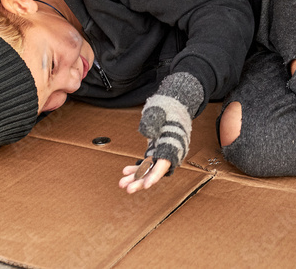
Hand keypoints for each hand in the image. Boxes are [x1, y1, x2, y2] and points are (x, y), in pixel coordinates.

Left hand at [118, 79, 194, 193]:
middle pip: (155, 172)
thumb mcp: (160, 111)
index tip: (146, 185)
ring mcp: (161, 153)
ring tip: (122, 184)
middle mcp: (169, 152)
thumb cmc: (168, 108)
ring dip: (135, 178)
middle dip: (141, 181)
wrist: (173, 105)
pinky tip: (125, 171)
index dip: (155, 175)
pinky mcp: (155, 153)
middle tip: (128, 189)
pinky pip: (146, 165)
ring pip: (149, 171)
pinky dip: (136, 169)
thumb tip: (146, 133)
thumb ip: (153, 121)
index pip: (164, 164)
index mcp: (173, 144)